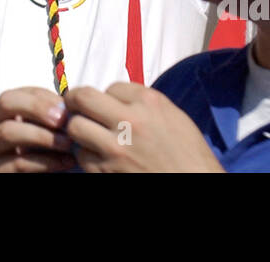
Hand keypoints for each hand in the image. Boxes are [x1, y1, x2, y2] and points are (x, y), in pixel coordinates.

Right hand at [0, 87, 75, 172]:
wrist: (34, 180)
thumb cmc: (40, 156)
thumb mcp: (42, 132)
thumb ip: (49, 117)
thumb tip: (68, 105)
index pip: (16, 93)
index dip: (42, 97)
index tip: (67, 107)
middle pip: (5, 103)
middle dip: (36, 107)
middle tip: (62, 119)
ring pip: (8, 132)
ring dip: (42, 136)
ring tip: (67, 143)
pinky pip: (18, 163)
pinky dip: (45, 162)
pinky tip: (65, 162)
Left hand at [63, 82, 222, 172]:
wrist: (194, 183)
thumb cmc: (189, 155)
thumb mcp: (173, 117)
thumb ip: (143, 104)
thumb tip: (115, 98)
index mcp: (149, 102)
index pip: (111, 86)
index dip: (108, 96)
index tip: (110, 105)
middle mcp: (129, 120)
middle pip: (82, 98)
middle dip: (75, 101)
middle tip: (75, 106)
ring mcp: (116, 148)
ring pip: (76, 127)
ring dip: (81, 131)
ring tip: (90, 136)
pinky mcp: (107, 172)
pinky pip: (83, 157)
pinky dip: (88, 157)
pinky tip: (101, 158)